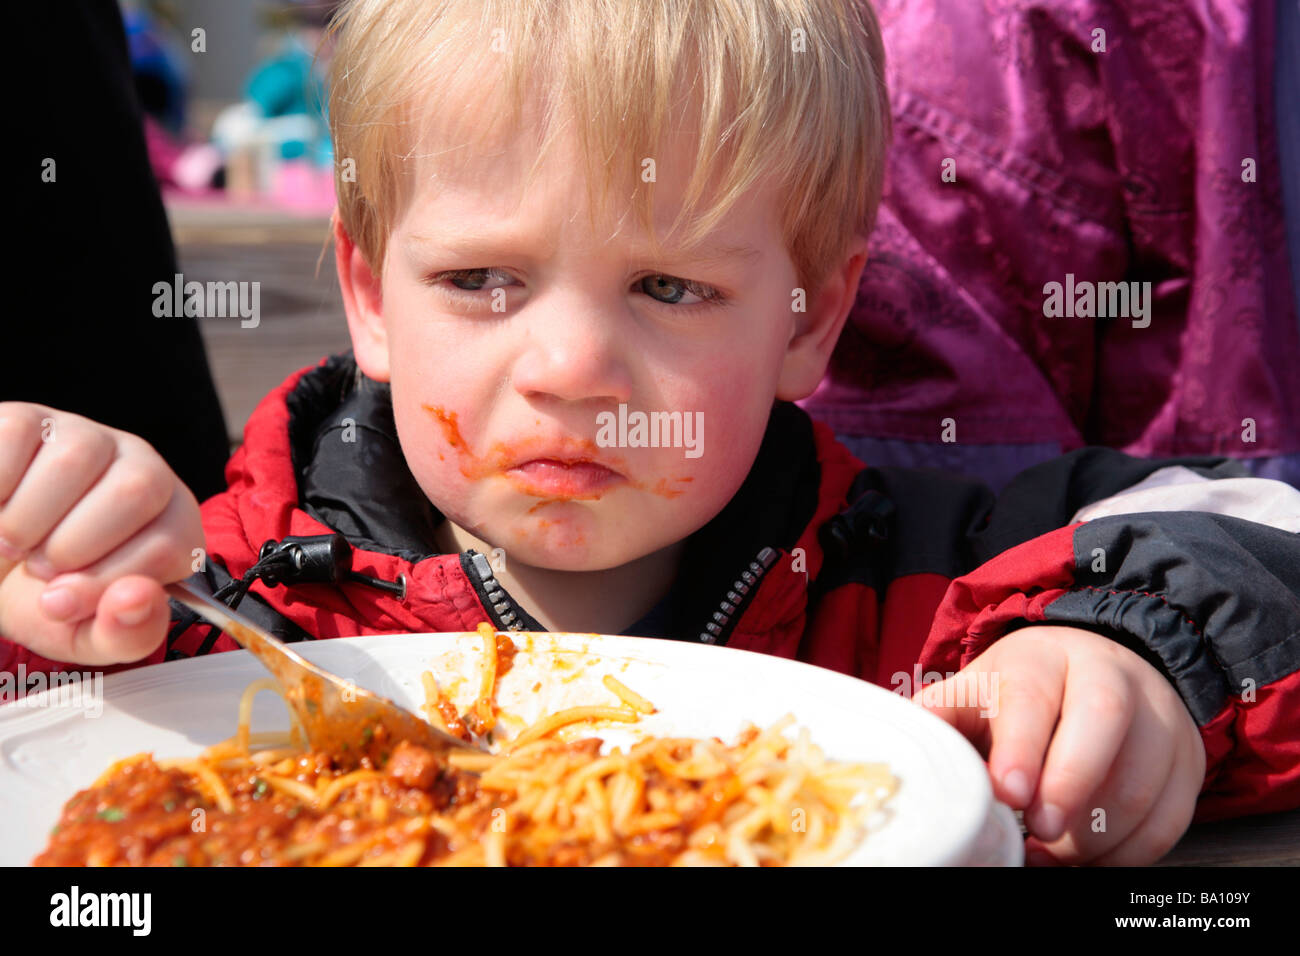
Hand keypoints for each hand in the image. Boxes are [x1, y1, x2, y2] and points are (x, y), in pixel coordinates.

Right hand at [0, 403, 203, 664]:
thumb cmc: (47, 597)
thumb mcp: (87, 634)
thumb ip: (126, 632)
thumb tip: (137, 599)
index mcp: (173, 524)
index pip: (168, 544)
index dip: (106, 582)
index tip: (59, 602)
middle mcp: (142, 470)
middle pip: (135, 490)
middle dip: (72, 546)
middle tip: (39, 567)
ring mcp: (88, 437)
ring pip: (76, 460)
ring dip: (28, 520)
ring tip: (15, 542)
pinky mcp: (31, 420)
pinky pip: (17, 439)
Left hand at [914, 625, 1206, 864]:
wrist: (1096, 668)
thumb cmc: (1022, 693)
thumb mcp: (978, 690)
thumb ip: (944, 715)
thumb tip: (911, 740)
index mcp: (1043, 658)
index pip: (1034, 696)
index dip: (1022, 747)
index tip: (1007, 794)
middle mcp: (1110, 676)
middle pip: (1102, 723)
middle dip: (1070, 786)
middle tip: (1040, 834)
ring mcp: (1157, 717)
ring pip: (1140, 779)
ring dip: (1096, 833)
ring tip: (1053, 855)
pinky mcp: (1186, 762)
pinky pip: (1169, 818)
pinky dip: (1129, 851)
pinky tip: (1089, 859)